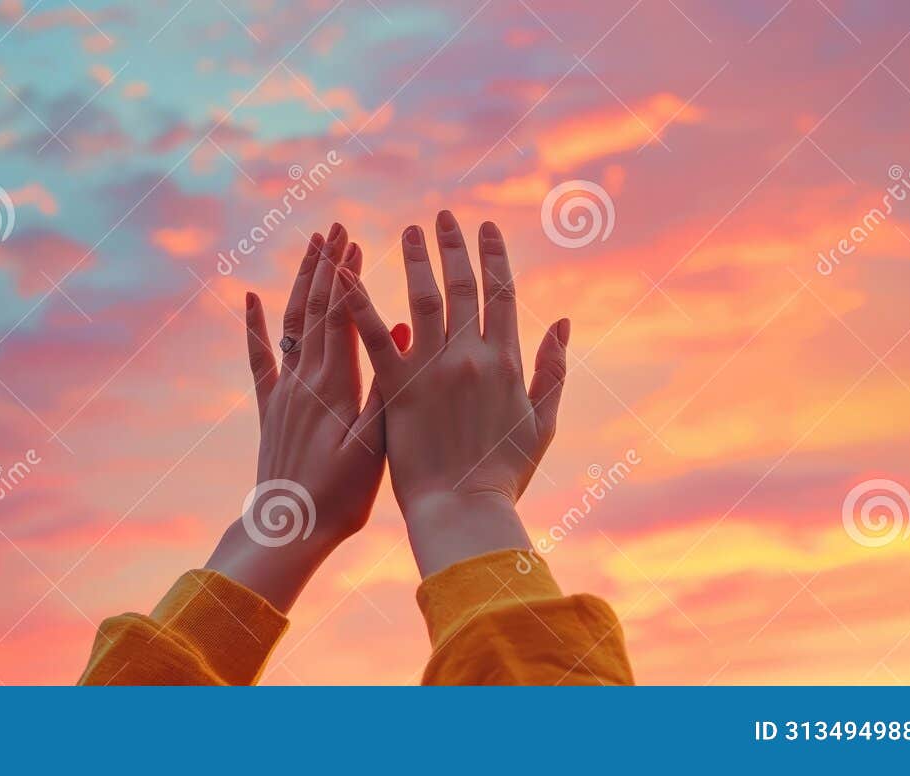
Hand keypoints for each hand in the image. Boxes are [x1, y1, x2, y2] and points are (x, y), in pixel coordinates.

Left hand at [204, 224, 385, 611]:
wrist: (289, 528)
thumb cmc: (340, 496)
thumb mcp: (376, 446)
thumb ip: (386, 390)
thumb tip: (400, 334)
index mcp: (335, 387)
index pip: (342, 317)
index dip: (348, 277)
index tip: (358, 241)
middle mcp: (304, 380)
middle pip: (314, 309)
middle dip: (326, 266)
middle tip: (336, 227)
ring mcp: (283, 392)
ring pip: (289, 323)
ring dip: (300, 282)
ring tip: (311, 246)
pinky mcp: (269, 408)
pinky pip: (259, 357)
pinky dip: (255, 324)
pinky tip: (250, 296)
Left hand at [337, 211, 569, 576]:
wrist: (463, 512)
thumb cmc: (503, 476)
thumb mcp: (542, 423)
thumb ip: (553, 370)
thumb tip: (564, 322)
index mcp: (505, 363)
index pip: (502, 295)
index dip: (493, 257)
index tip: (486, 229)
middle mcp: (469, 357)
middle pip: (463, 287)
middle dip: (453, 248)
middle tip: (443, 215)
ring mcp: (432, 369)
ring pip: (422, 300)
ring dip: (415, 261)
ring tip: (408, 231)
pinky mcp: (396, 388)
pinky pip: (373, 336)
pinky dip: (359, 302)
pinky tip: (346, 274)